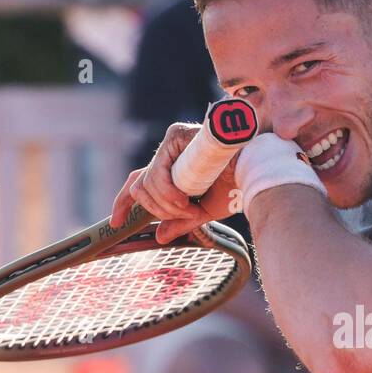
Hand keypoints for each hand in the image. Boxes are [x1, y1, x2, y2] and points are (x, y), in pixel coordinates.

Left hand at [110, 122, 241, 243]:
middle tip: (184, 215)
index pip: (138, 184)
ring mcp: (170, 144)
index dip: (123, 203)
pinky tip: (185, 199)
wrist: (254, 170)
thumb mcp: (204, 211)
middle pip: (140, 187)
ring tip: (190, 207)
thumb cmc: (236, 187)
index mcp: (173, 171)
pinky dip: (168, 193)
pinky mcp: (175, 136)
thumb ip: (181, 222)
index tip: (116, 224)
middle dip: (156, 210)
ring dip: (166, 205)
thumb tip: (160, 236)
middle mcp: (168, 156)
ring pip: (146, 183)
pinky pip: (158, 174)